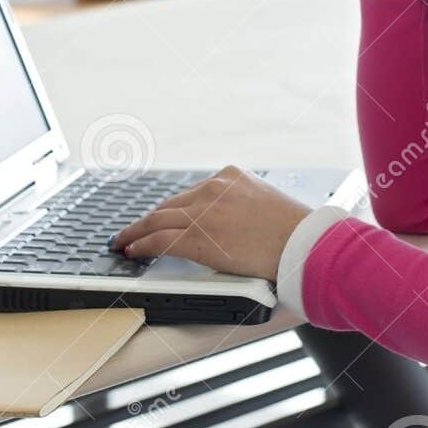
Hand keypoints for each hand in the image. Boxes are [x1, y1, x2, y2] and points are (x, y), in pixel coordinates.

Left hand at [108, 165, 311, 281]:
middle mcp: (212, 189)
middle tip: (133, 230)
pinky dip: (140, 246)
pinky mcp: (197, 238)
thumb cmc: (295, 230)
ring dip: (136, 231)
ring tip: (123, 241)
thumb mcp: (265, 202)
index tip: (161, 216)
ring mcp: (203, 212)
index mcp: (229, 176)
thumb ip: (242, 205)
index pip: (190, 193)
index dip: (171, 209)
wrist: (304, 243)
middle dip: (149, 219)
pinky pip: (159, 241)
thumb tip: (231, 222)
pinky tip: (131, 251)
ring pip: (157, 220)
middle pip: (169, 204)